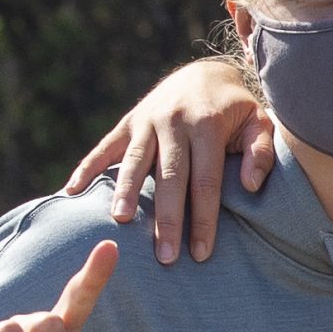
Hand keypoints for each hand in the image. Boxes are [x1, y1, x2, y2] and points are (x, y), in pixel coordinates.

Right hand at [63, 59, 274, 263]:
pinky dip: (87, 168)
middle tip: (165, 257)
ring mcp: (147, 121)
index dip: (203, 218)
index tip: (202, 253)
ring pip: (134, 162)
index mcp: (207, 125)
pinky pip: (105, 148)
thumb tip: (249, 186)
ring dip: (125, 192)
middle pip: (169, 178)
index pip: (205, 181)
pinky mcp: (128, 122)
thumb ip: (260, 153)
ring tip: (119, 221)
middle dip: (168, 219)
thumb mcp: (258, 123)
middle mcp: (173, 121)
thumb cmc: (235, 110)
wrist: (203, 74)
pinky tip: (72, 192)